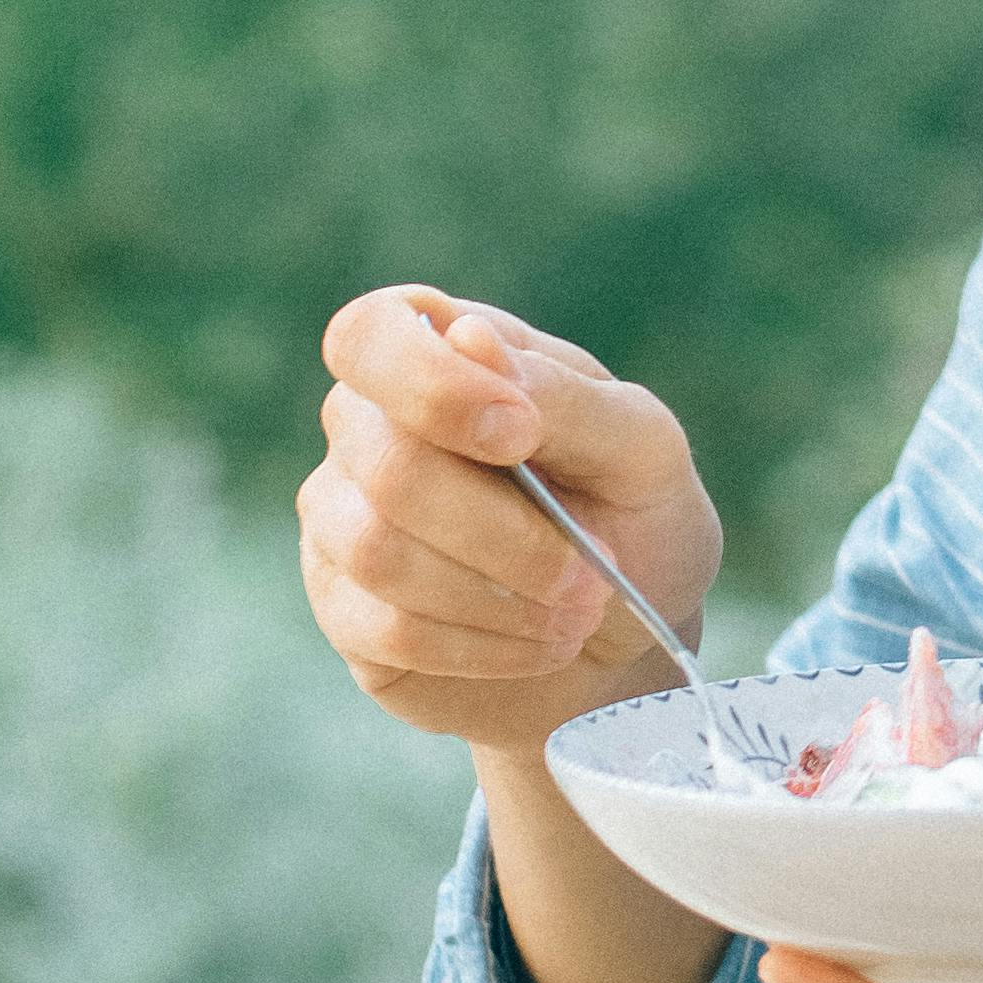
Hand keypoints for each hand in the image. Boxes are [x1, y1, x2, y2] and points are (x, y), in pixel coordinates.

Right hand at [299, 284, 722, 755]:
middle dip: (508, 532)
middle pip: (388, 465)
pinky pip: (386, 630)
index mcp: (440, 356)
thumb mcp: (640, 447)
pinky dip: (483, 645)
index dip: (431, 386)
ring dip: (502, 594)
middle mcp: (369, 429)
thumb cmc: (634, 518)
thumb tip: (467, 338)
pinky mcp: (346, 612)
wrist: (628, 640)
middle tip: (593, 572)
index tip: (521, 434)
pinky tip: (539, 644)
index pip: (370, 336)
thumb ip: (562, 394)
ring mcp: (341, 521)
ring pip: (380, 554)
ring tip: (579, 610)